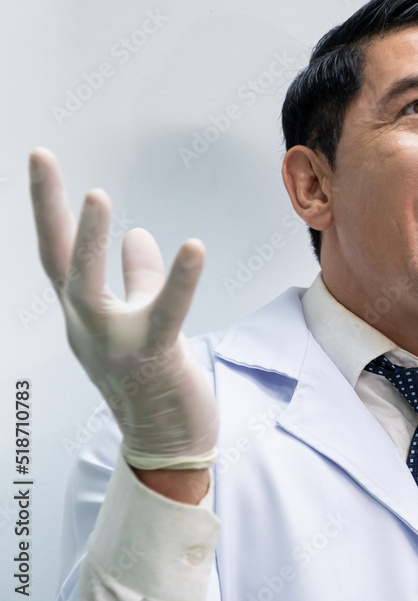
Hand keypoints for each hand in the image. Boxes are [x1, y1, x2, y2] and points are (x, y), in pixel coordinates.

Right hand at [28, 148, 217, 470]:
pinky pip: (163, 313)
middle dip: (48, 209)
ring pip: (90, 289)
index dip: (51, 208)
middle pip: (58, 262)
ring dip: (91, 243)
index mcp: (84, 315)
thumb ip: (138, 278)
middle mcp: (87, 327)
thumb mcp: (139, 319)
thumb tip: (137, 235)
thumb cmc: (153, 379)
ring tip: (97, 196)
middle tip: (41, 158)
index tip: (44, 161)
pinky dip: (178, 279)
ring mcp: (113, 345)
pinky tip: (194, 246)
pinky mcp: (152, 357)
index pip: (59, 255)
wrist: (167, 443)